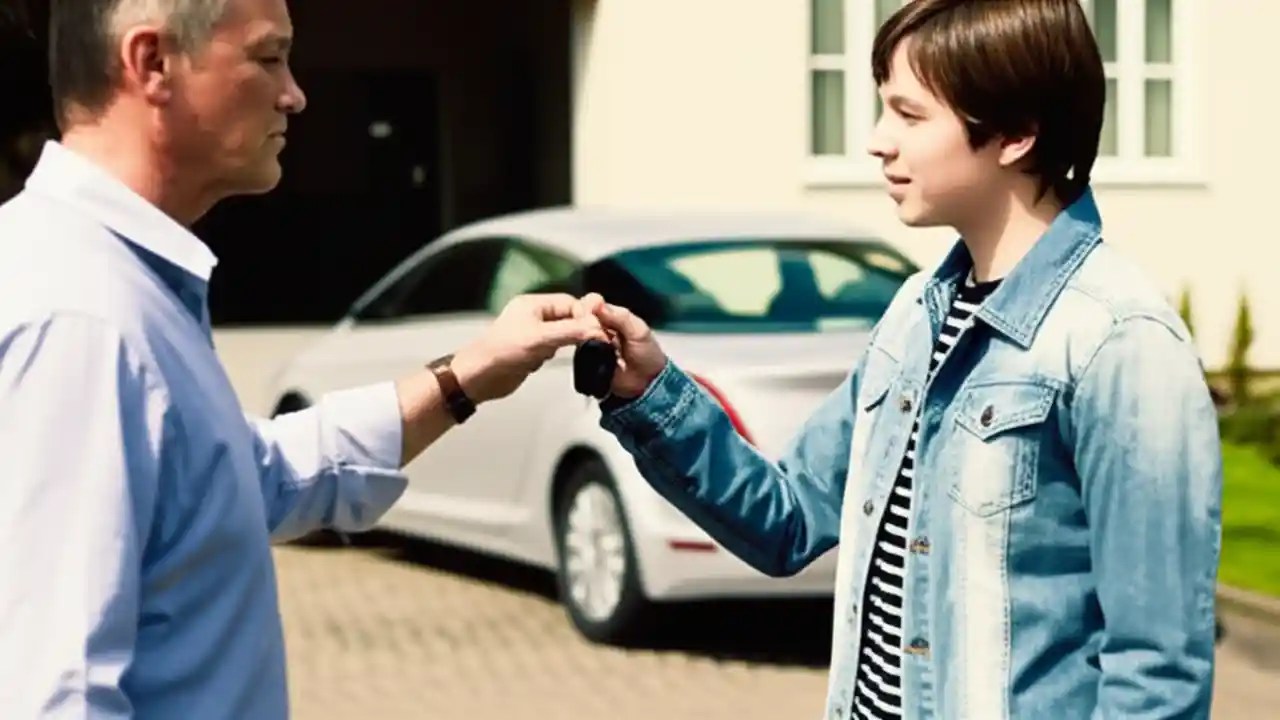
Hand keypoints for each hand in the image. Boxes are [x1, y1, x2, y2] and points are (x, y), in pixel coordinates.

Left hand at [451, 293, 607, 403]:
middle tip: (594, 341)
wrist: (479, 377)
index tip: (598, 330)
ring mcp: (533, 334)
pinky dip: (559, 353)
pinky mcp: (532, 350)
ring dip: (570, 342)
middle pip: (568, 317)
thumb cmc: (501, 352)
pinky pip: (555, 347)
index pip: (570, 303)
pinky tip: (554, 359)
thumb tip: (597, 329)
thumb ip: (570, 332)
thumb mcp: (540, 339)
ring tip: (574, 351)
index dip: (585, 315)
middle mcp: (534, 316)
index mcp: (533, 304)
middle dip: (580, 329)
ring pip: (563, 333)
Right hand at [577, 293, 668, 398]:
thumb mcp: (639, 331)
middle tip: (593, 331)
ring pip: (576, 333)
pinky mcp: (586, 360)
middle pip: (581, 317)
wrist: (647, 383)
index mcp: (612, 316)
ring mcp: (591, 343)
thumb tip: (598, 303)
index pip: (593, 303)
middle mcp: (598, 327)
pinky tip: (586, 351)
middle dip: (584, 321)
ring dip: (581, 335)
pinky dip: (580, 350)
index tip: (586, 310)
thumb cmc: (647, 354)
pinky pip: (577, 351)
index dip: (588, 305)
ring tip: (593, 343)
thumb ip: (621, 317)